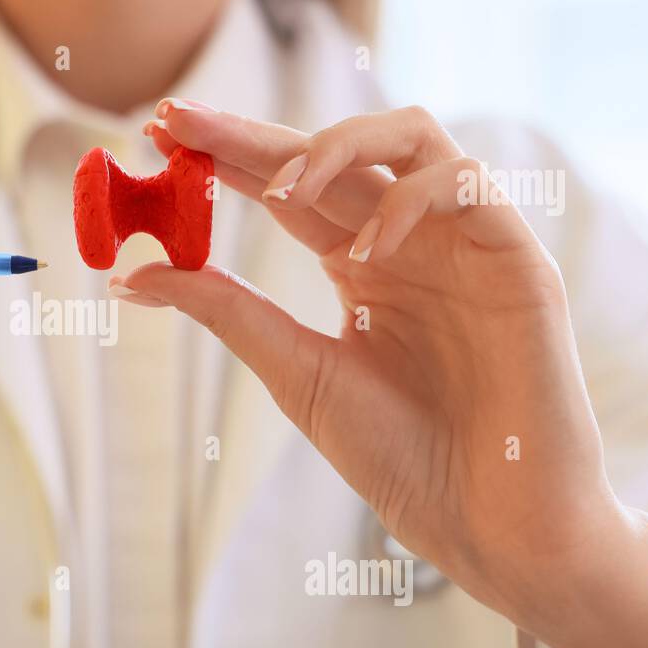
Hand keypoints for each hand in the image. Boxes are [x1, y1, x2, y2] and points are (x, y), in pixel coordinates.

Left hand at [126, 102, 620, 619]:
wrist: (488, 523)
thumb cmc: (400, 456)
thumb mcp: (295, 371)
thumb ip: (224, 312)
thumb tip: (129, 277)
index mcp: (359, 265)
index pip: (288, 187)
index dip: (228, 155)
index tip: (159, 136)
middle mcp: (407, 241)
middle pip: (331, 152)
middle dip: (251, 134)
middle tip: (179, 123)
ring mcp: (463, 242)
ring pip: (409, 135)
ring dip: (334, 148)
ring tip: (276, 193)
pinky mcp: (518, 256)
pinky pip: (463, 185)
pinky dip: (404, 204)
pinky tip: (361, 253)